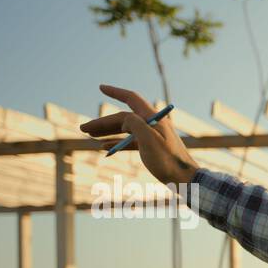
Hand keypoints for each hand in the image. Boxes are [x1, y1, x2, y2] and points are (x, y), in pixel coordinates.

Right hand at [78, 84, 198, 185]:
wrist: (185, 180)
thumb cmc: (168, 161)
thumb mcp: (148, 140)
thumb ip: (134, 124)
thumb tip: (124, 119)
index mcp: (154, 118)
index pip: (132, 99)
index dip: (116, 92)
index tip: (101, 87)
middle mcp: (153, 124)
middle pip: (123, 118)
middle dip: (102, 122)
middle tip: (83, 128)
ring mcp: (152, 136)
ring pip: (125, 129)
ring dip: (106, 132)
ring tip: (88, 135)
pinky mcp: (152, 148)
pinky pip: (130, 142)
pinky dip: (117, 143)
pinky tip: (103, 147)